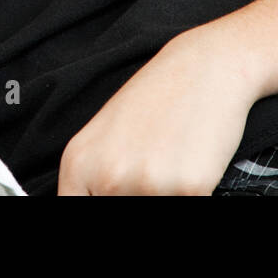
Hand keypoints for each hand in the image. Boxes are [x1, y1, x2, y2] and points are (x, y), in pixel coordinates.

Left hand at [57, 31, 257, 195]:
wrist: (204, 67)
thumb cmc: (156, 98)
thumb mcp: (106, 136)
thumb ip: (95, 178)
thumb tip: (99, 196)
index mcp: (78, 164)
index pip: (73, 210)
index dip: (98, 203)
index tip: (112, 193)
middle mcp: (107, 177)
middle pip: (115, 210)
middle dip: (136, 195)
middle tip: (150, 167)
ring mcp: (146, 184)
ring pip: (155, 210)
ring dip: (165, 195)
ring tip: (170, 163)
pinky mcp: (189, 188)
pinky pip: (191, 206)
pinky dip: (192, 192)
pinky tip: (191, 164)